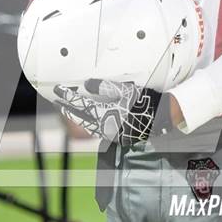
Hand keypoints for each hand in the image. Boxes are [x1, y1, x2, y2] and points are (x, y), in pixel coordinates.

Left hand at [53, 79, 173, 145]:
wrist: (163, 120)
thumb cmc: (146, 103)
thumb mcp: (126, 90)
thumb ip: (105, 87)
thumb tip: (87, 84)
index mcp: (106, 115)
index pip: (81, 105)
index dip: (68, 97)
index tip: (59, 90)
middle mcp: (106, 127)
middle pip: (81, 118)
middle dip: (69, 108)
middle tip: (59, 101)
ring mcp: (111, 134)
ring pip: (88, 125)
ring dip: (78, 117)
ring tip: (69, 109)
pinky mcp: (117, 137)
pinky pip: (97, 130)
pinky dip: (89, 123)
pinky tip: (88, 119)